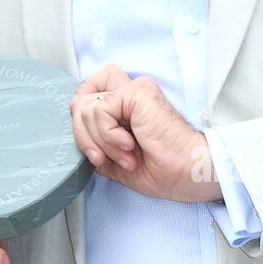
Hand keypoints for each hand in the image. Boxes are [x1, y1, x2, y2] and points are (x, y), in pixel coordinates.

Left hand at [69, 64, 218, 202]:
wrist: (186, 174)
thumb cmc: (160, 169)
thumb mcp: (114, 159)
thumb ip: (95, 142)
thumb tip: (76, 135)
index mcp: (125, 105)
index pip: (87, 93)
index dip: (80, 119)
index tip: (94, 151)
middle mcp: (129, 92)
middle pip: (81, 97)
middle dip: (82, 133)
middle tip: (101, 157)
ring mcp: (133, 89)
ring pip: (86, 106)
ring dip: (99, 141)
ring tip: (124, 156)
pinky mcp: (137, 93)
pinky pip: (100, 110)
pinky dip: (107, 135)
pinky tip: (128, 146)